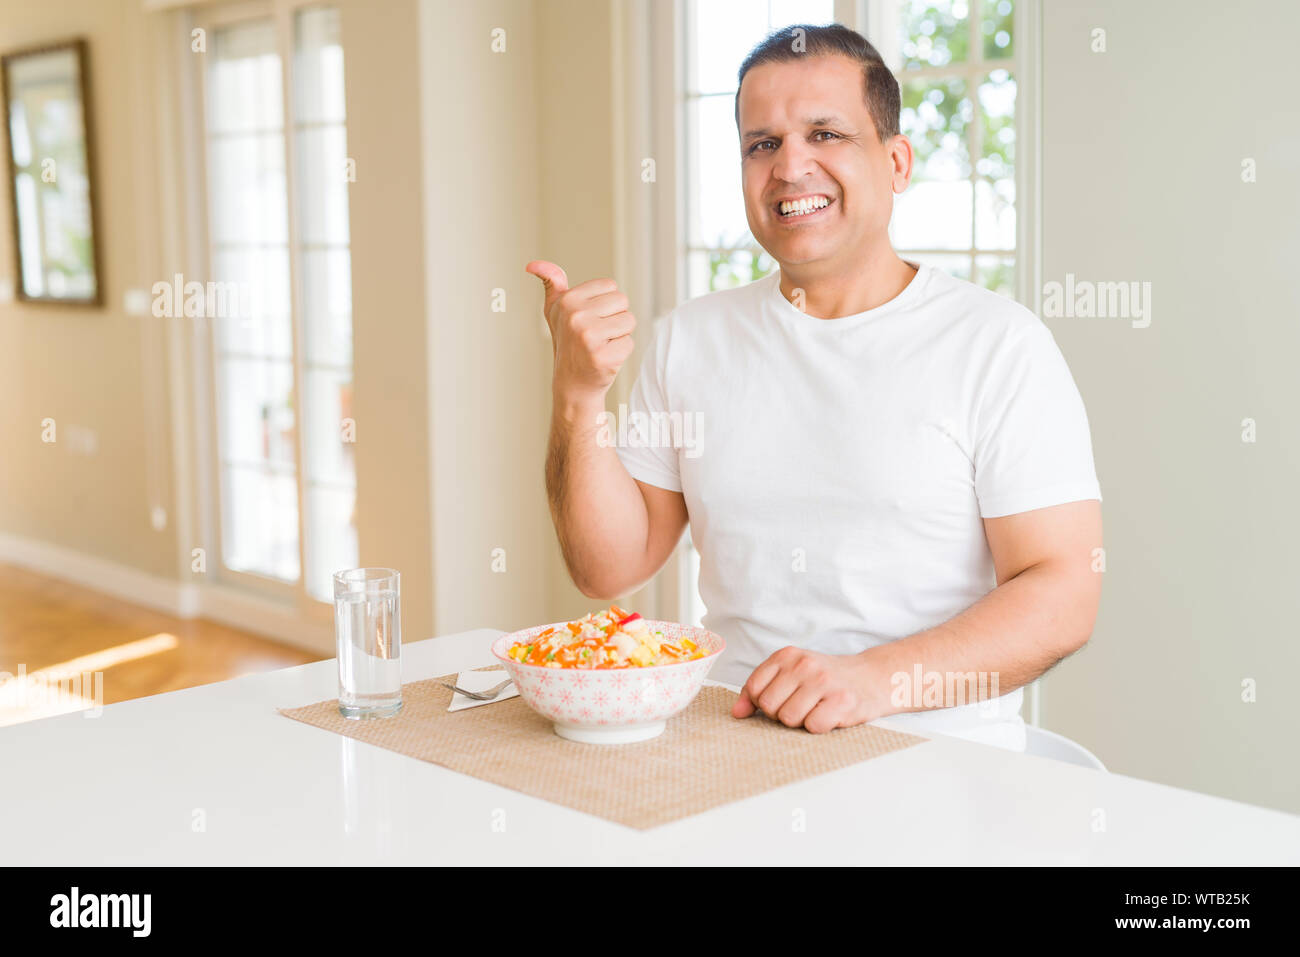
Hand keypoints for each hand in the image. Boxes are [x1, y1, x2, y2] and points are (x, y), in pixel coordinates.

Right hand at [525, 260, 635, 401]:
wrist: (572, 383)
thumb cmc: (568, 342)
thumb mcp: (555, 310)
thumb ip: (551, 283)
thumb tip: (533, 264)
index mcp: (567, 301)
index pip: (611, 286)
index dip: (605, 303)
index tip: (590, 319)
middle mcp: (576, 317)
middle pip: (622, 301)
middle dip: (614, 318)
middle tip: (597, 335)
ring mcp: (589, 338)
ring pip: (628, 321)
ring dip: (619, 335)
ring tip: (602, 345)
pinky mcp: (602, 357)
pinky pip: (629, 343)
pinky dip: (621, 353)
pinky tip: (605, 359)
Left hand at [732, 646, 881, 733]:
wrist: (871, 678)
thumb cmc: (825, 680)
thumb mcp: (791, 675)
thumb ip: (760, 690)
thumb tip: (737, 713)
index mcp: (787, 655)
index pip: (754, 688)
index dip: (764, 702)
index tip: (782, 699)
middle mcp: (804, 664)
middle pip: (769, 706)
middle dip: (781, 713)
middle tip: (802, 705)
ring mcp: (823, 681)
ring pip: (789, 718)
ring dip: (801, 721)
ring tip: (816, 708)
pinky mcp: (842, 701)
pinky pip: (813, 727)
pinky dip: (820, 727)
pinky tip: (830, 714)